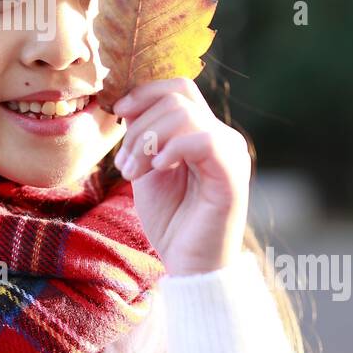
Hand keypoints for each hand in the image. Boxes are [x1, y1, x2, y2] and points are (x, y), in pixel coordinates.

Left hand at [111, 77, 249, 275]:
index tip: (119, 112)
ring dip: (147, 141)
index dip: (146, 92)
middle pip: (177, 98)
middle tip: (123, 164)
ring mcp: (230, 152)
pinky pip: (204, 140)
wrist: (189, 264)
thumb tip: (128, 103)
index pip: (179, 88)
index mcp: (202, 132)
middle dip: (139, 126)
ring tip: (133, 173)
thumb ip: (143, 135)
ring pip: (185, 114)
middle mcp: (221, 136)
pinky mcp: (233, 174)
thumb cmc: (170, 219)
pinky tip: (158, 169)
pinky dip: (173, 148)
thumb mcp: (147, 167)